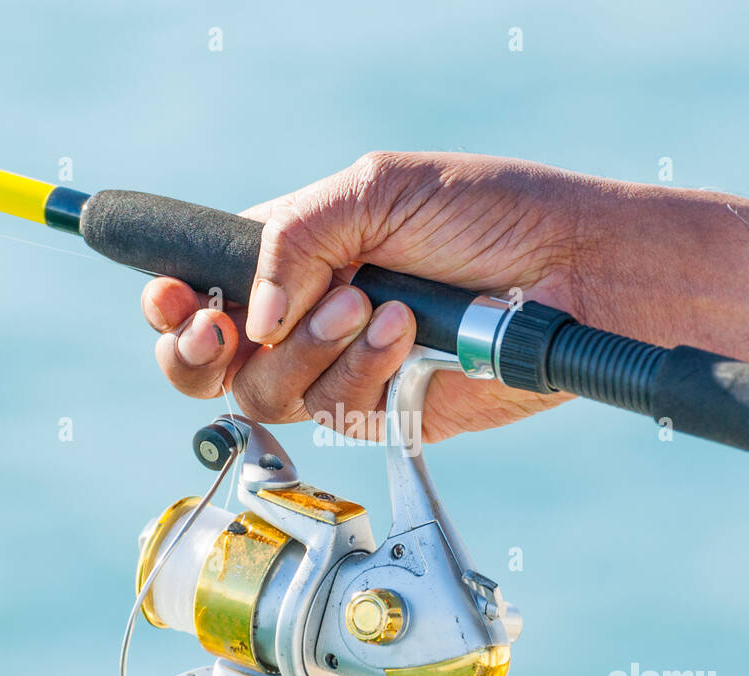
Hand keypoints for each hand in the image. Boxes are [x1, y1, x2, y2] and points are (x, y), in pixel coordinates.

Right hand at [142, 151, 748, 442]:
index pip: (205, 283)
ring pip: (268, 392)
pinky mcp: (385, 409)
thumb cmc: (490, 214)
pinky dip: (362, 372)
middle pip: (211, 360)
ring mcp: (344, 366)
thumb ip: (294, 237)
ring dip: (313, 347)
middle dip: (207, 347)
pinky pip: (334, 414)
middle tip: (226, 327)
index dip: (170, 302)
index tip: (172, 301)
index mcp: (295, 250)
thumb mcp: (378, 189)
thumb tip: (251, 313)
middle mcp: (309, 314)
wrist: (577, 273)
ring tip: (376, 303)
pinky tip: (410, 334)